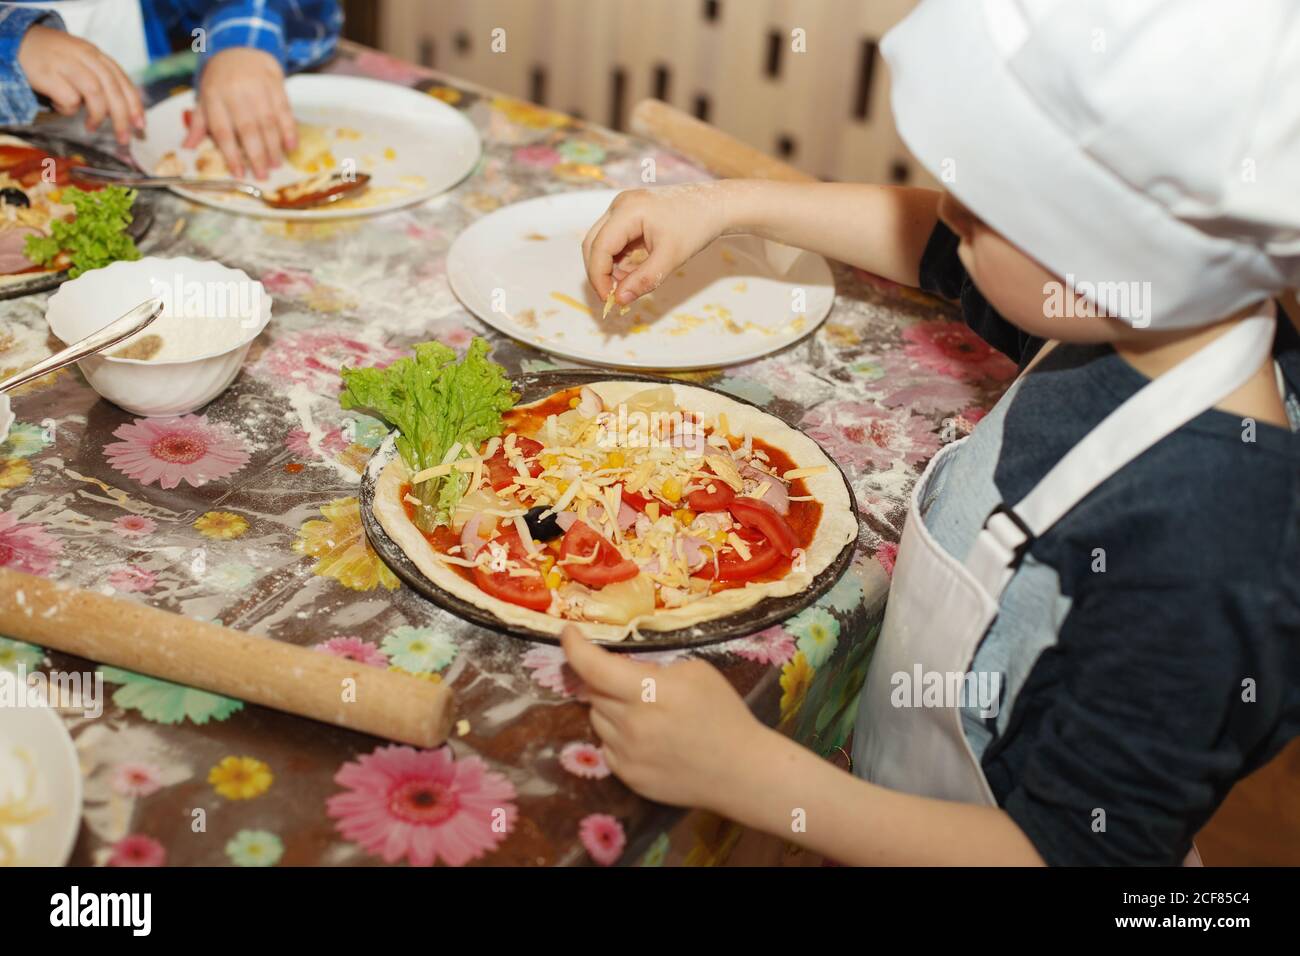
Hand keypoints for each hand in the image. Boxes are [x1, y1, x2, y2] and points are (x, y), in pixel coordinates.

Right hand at [18, 26, 142, 143]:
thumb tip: (122, 113)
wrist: (16, 42)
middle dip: (122, 117)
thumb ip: (100, 80)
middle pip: (111, 88)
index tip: (141, 125)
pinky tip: (59, 106)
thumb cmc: (53, 60)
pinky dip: (68, 109)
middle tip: (124, 138)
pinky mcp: (47, 73)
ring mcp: (65, 62)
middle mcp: (83, 55)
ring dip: (98, 115)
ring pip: (95, 93)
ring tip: (91, 127)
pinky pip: (68, 98)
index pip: (122, 80)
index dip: (135, 104)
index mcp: (95, 54)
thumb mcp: (80, 62)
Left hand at [186, 48, 295, 179]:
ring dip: (274, 147)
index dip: (232, 155)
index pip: (223, 131)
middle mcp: (235, 93)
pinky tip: (290, 147)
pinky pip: (284, 111)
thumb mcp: (205, 99)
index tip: (240, 174)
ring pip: (268, 122)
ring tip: (276, 165)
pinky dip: (289, 131)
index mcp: (214, 99)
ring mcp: (257, 87)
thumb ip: (198, 125)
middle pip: (248, 129)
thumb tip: (187, 149)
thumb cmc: (221, 81)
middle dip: (257, 156)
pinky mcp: (275, 84)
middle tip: (264, 176)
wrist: (240, 49)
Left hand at [560, 625, 764, 809]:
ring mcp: (626, 754)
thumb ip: (652, 667)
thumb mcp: (694, 672)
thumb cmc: (724, 714)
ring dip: (610, 707)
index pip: (592, 667)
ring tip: (644, 711)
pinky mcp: (627, 777)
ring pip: (597, 718)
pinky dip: (617, 735)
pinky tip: (646, 737)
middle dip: (603, 678)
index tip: (568, 633)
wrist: (741, 771)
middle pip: (592, 691)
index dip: (573, 647)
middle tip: (629, 678)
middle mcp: (630, 724)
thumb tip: (623, 669)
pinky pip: (606, 746)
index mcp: (648, 691)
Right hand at [582, 183, 730, 305]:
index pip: (599, 247)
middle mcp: (620, 205)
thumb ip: (644, 279)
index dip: (599, 277)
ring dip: (610, 268)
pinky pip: (614, 241)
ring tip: (631, 284)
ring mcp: (623, 208)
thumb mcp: (671, 257)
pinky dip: (619, 260)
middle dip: (600, 273)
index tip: (609, 300)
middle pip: (593, 244)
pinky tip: (634, 273)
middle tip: (615, 296)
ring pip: (602, 243)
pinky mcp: (629, 215)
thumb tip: (619, 300)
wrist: (715, 206)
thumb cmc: (696, 227)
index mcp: (627, 210)